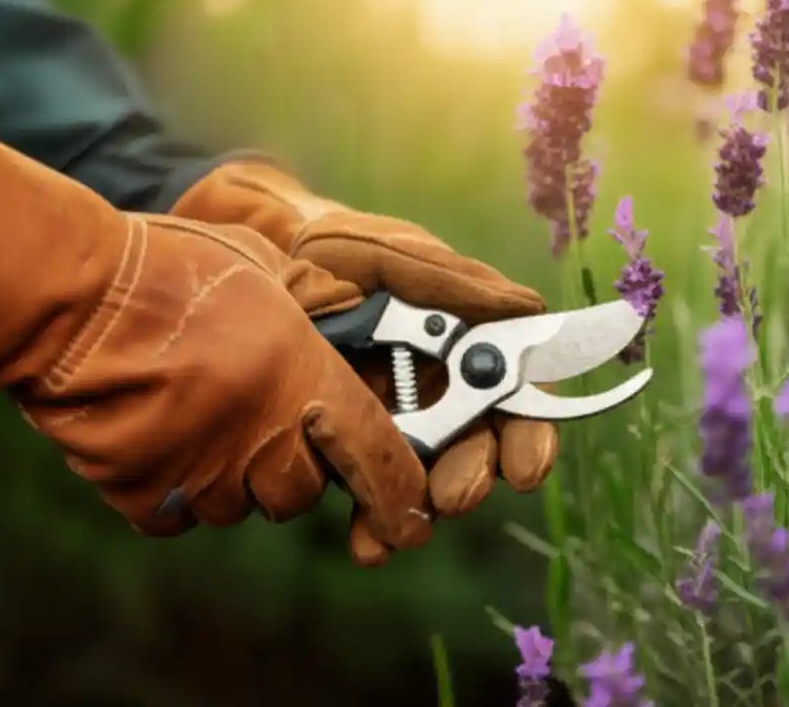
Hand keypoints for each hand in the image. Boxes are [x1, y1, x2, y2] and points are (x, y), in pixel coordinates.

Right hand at [0, 132, 430, 549]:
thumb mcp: (264, 264)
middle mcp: (265, 440)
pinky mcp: (144, 495)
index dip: (398, 496)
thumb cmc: (169, 268)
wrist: (70, 296)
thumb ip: (315, 299)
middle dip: (293, 467)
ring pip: (239, 505)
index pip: (378, 460)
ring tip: (200, 417)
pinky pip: (177, 516)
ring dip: (232, 477)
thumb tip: (348, 307)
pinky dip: (174, 492)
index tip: (407, 521)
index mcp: (307, 383)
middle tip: (265, 421)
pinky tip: (158, 440)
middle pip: (301, 492)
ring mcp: (203, 474)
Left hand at [171, 161, 560, 564]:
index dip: (528, 438)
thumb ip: (457, 286)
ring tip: (395, 531)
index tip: (523, 469)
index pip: (516, 398)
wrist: (259, 262)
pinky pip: (369, 486)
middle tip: (453, 496)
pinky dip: (371, 519)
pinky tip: (366, 540)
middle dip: (468, 479)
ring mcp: (396, 421)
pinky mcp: (349, 441)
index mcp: (468, 346)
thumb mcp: (397, 257)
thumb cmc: (337, 248)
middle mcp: (441, 390)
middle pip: (475, 450)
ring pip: (424, 480)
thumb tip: (530, 312)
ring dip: (417, 511)